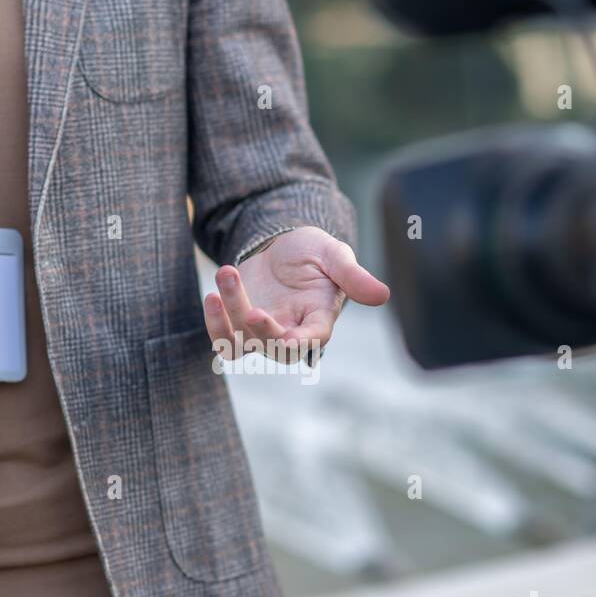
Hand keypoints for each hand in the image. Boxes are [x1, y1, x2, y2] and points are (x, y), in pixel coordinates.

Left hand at [203, 226, 389, 361]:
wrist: (283, 249)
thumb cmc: (314, 252)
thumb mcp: (334, 255)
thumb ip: (353, 276)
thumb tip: (383, 295)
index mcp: (319, 321)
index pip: (312, 340)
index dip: (297, 341)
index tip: (280, 331)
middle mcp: (291, 334)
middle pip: (274, 348)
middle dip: (258, 328)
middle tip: (248, 301)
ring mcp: (263, 334)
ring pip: (243, 342)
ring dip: (229, 314)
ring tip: (227, 273)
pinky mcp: (240, 327)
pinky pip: (224, 340)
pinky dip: (215, 323)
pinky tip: (212, 295)